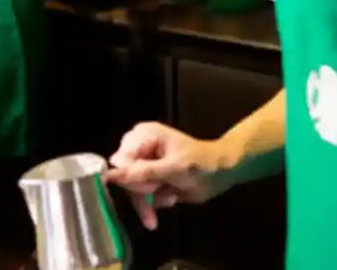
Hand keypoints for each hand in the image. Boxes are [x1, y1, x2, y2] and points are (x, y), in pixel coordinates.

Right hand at [105, 122, 232, 230]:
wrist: (223, 172)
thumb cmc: (203, 165)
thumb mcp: (175, 170)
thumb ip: (143, 173)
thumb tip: (112, 175)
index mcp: (143, 136)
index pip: (120, 161)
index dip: (131, 180)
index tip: (149, 191)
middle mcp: (138, 146)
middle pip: (124, 176)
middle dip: (143, 193)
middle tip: (165, 200)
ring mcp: (143, 161)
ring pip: (132, 189)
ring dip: (151, 200)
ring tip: (172, 199)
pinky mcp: (148, 176)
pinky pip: (141, 194)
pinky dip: (155, 201)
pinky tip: (172, 197)